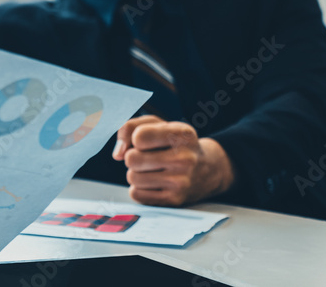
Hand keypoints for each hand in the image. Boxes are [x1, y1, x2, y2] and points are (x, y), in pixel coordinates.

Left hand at [112, 115, 235, 206]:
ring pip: (132, 177)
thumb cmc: (175, 143)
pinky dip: (139, 188)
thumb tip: (117, 153)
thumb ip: (130, 128)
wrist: (208, 170)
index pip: (139, 136)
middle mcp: (185, 158)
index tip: (145, 140)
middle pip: (132, 159)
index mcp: (182, 134)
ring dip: (135, 172)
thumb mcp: (158, 125)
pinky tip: (154, 182)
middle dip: (133, 156)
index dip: (135, 138)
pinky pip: (136, 194)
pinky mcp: (174, 200)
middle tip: (146, 156)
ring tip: (151, 169)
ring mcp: (181, 182)